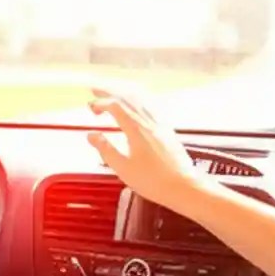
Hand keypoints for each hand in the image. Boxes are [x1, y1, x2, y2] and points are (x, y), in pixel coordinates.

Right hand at [87, 88, 198, 208]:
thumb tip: (92, 136)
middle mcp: (148, 122)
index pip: (115, 106)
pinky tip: (137, 104)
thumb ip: (106, 150)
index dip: (101, 103)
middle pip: (127, 97)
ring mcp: (160, 124)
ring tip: (113, 92)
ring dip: (124, 93)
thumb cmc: (153, 181)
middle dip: (110, 91)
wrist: (184, 186)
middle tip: (95, 89)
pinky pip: (150, 106)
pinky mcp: (167, 130)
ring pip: (140, 99)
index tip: (90, 107)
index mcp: (136, 129)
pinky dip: (139, 99)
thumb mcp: (123, 168)